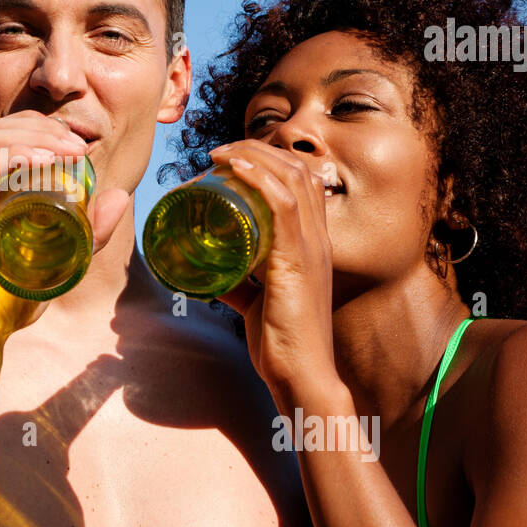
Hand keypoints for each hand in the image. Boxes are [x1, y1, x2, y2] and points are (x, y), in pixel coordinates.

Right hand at [0, 112, 127, 385]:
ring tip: (69, 150)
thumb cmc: (7, 304)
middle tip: (79, 145)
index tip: (80, 144)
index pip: (6, 142)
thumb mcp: (60, 261)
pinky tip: (43, 161)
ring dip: (33, 139)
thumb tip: (119, 196)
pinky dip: (12, 159)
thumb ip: (88, 232)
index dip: (43, 132)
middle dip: (42, 130)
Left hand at [209, 140, 338, 396]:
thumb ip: (237, 285)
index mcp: (313, 244)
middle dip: (255, 151)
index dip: (269, 161)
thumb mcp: (255, 303)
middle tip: (217, 154)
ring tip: (219, 154)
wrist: (300, 375)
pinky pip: (283, 204)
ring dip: (253, 157)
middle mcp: (318, 238)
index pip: (301, 182)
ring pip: (290, 179)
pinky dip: (259, 178)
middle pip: (295, 170)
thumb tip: (208, 276)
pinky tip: (235, 167)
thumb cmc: (281, 343)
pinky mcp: (297, 260)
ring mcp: (310, 247)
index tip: (230, 160)